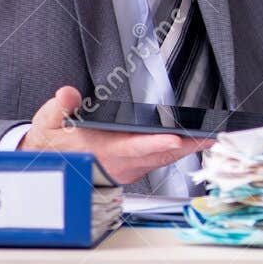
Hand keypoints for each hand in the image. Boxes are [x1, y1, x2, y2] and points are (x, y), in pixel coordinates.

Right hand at [17, 86, 213, 185]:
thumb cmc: (54, 145)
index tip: (175, 138)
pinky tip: (196, 143)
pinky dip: (180, 152)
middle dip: (189, 146)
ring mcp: (131, 168)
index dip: (156, 143)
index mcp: (105, 152)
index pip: (134, 147)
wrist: (52, 166)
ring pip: (166, 159)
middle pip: (161, 155)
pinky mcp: (136, 168)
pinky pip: (163, 160)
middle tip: (214, 136)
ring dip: (189, 149)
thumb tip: (68, 94)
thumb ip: (60, 108)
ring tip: (213, 137)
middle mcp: (122, 164)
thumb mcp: (49, 123)